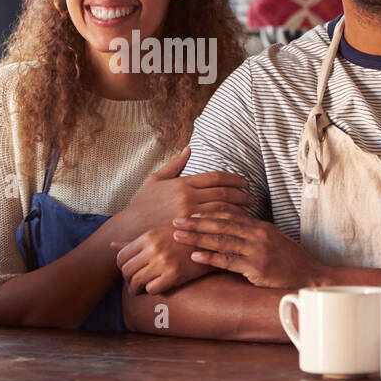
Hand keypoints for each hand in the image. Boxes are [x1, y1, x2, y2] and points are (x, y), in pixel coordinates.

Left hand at [110, 226, 212, 294]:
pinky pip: (152, 289)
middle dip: (127, 280)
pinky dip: (152, 290)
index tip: (129, 271)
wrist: (211, 243)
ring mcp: (163, 262)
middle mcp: (154, 248)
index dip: (122, 268)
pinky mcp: (174, 275)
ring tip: (141, 289)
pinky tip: (158, 287)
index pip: (121, 257)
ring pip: (137, 282)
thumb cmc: (184, 239)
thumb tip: (112, 245)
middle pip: (126, 271)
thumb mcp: (159, 233)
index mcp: (148, 236)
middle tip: (133, 284)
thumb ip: (135, 242)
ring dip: (136, 289)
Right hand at [113, 146, 253, 237]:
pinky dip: (228, 224)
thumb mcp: (155, 179)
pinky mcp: (189, 231)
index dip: (233, 179)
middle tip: (252, 197)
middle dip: (241, 195)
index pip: (215, 178)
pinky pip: (214, 227)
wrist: (129, 228)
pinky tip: (236, 225)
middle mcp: (188, 197)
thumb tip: (190, 148)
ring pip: (222, 210)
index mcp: (183, 183)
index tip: (244, 182)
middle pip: (223, 194)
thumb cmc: (142, 203)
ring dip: (238, 210)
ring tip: (248, 211)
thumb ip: (175, 164)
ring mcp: (189, 215)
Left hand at [170, 212, 322, 288]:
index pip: (229, 214)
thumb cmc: (288, 259)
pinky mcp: (256, 267)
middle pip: (221, 224)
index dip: (207, 213)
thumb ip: (252, 232)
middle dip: (196, 221)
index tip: (188, 211)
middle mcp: (257, 234)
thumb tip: (232, 226)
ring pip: (222, 240)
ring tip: (179, 236)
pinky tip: (195, 256)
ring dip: (198, 237)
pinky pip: (228, 261)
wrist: (308, 275)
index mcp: (260, 226)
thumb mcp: (272, 239)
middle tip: (176, 220)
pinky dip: (210, 257)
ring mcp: (257, 250)